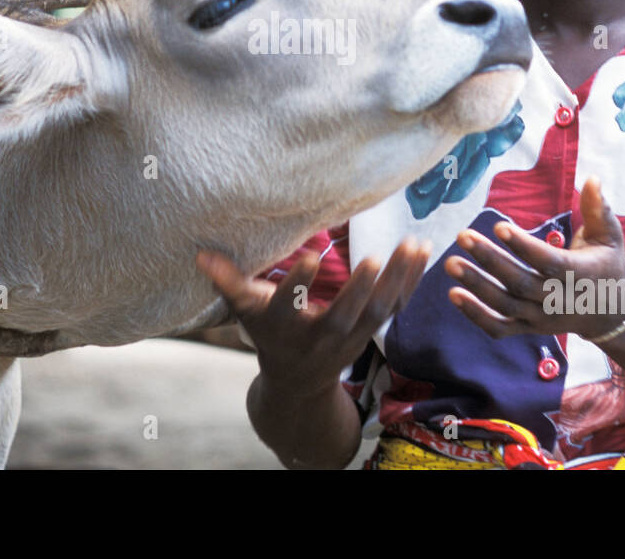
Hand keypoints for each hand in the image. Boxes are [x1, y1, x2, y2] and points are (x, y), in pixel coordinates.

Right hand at [195, 238, 430, 396]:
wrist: (300, 381)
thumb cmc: (270, 336)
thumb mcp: (247, 313)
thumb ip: (229, 282)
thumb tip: (200, 253)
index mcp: (286, 328)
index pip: (289, 307)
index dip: (297, 285)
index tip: (308, 257)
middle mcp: (321, 335)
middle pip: (344, 314)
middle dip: (360, 288)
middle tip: (374, 256)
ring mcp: (351, 336)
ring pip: (379, 311)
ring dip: (398, 278)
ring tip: (413, 243)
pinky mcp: (371, 330)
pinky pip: (397, 305)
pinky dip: (412, 280)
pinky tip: (424, 250)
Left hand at [444, 175, 624, 339]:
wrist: (611, 312)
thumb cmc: (607, 264)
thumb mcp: (610, 236)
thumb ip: (598, 210)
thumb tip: (593, 178)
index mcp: (580, 275)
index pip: (548, 262)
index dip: (523, 246)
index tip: (498, 226)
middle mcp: (559, 301)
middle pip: (520, 283)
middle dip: (490, 260)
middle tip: (462, 236)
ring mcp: (542, 318)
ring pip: (506, 305)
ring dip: (476, 286)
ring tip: (450, 263)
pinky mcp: (528, 329)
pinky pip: (500, 328)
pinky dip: (476, 315)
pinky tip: (453, 294)